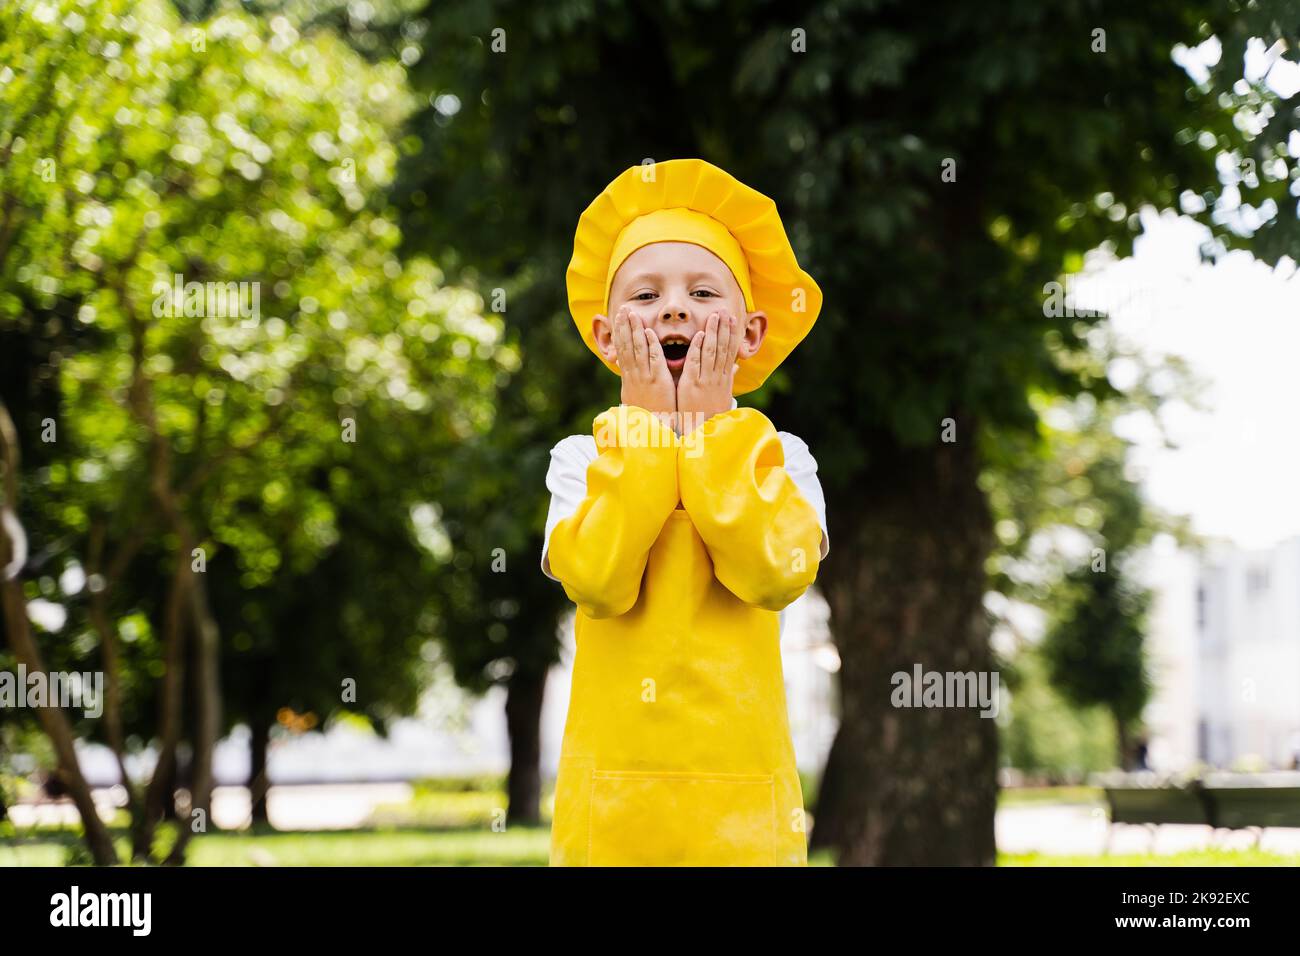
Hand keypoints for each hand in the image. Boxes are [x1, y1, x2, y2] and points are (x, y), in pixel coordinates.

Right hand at [609, 306, 676, 432]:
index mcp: (630, 377)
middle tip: (622, 308)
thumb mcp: (636, 397)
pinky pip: (654, 359)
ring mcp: (645, 377)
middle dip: (624, 325)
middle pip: (627, 345)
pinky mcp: (657, 381)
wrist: (653, 432)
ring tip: (631, 313)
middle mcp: (634, 375)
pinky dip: (650, 345)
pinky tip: (648, 332)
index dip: (620, 332)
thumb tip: (628, 373)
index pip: (623, 350)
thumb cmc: (648, 415)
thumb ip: (634, 382)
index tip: (618, 317)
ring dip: (634, 329)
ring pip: (637, 348)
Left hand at [676, 311, 737, 434]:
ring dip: (712, 332)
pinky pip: (694, 363)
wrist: (701, 433)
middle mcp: (716, 377)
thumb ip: (728, 377)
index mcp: (723, 378)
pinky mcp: (691, 385)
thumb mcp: (722, 395)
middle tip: (725, 311)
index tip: (733, 318)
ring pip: (710, 352)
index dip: (731, 333)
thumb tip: (736, 366)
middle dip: (724, 328)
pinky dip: (696, 348)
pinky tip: (698, 335)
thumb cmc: (709, 414)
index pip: (729, 351)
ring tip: (714, 316)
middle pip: (722, 348)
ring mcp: (705, 380)